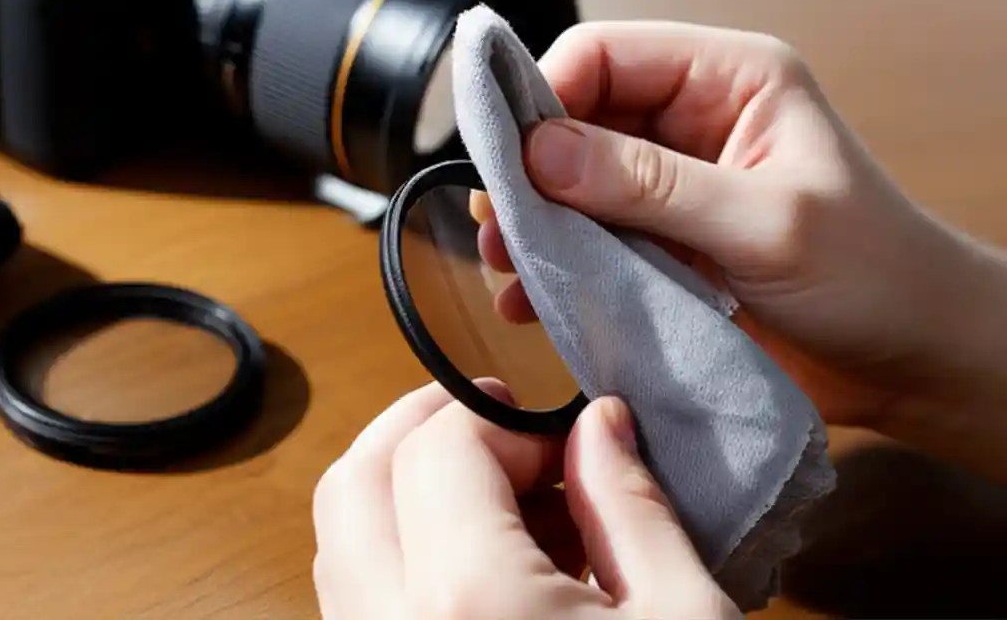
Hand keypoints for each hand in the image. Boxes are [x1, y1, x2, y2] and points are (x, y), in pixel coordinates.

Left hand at [312, 380, 740, 619]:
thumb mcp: (683, 616)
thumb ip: (631, 504)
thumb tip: (599, 423)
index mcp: (469, 602)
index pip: (442, 448)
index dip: (507, 423)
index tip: (564, 438)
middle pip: (354, 480)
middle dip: (423, 429)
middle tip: (501, 427)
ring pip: (340, 537)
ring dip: (402, 487)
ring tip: (498, 494)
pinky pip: (354, 593)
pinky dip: (397, 550)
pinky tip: (480, 559)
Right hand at [472, 21, 1006, 444]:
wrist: (912, 361)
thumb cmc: (873, 275)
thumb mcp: (765, 223)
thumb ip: (652, 186)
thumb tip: (542, 153)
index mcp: (728, 78)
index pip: (605, 55)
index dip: (546, 96)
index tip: (510, 163)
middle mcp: (692, 121)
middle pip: (577, 119)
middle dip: (530, 172)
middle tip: (498, 227)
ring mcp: (672, 186)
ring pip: (572, 185)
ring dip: (536, 224)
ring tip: (510, 269)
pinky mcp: (661, 243)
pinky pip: (588, 240)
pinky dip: (557, 267)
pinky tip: (533, 301)